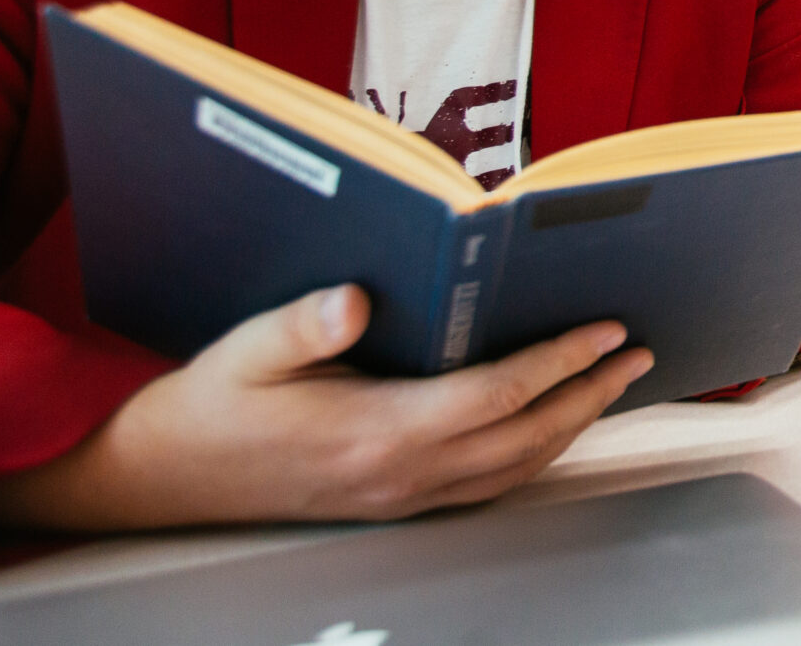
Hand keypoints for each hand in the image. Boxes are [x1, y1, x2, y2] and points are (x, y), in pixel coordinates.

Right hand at [0, 285, 651, 530]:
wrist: (159, 479)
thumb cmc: (207, 406)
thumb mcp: (244, 350)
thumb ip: (303, 325)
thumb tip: (355, 299)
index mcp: (375, 431)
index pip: (495, 397)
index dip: (558, 364)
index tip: (607, 330)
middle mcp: (399, 474)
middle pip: (524, 438)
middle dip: (590, 393)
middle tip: (641, 352)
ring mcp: (399, 496)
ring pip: (513, 468)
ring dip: (572, 425)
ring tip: (615, 384)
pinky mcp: (392, 502)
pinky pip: (486, 485)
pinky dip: (533, 454)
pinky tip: (550, 427)